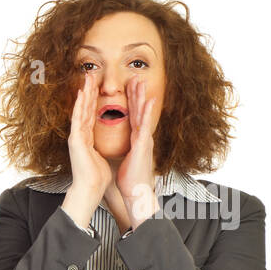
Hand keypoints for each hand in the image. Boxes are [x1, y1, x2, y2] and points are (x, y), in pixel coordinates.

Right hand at [60, 70, 110, 229]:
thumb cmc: (97, 177)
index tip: (95, 87)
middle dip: (88, 91)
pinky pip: (78, 118)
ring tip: (87, 78)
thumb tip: (103, 147)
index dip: (92, 100)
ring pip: (80, 110)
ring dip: (84, 93)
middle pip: (84, 109)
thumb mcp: (101, 156)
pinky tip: (81, 93)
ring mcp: (76, 137)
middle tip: (90, 75)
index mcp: (86, 139)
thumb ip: (100, 148)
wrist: (91, 188)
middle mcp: (80, 136)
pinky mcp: (76, 139)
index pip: (90, 115)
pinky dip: (80, 105)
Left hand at [115, 76, 159, 226]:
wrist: (135, 192)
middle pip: (138, 110)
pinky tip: (150, 100)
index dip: (131, 101)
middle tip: (136, 76)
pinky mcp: (143, 145)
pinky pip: (145, 126)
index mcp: (135, 139)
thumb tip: (120, 145)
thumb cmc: (130, 179)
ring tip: (141, 81)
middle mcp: (141, 137)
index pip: (132, 116)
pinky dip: (148, 112)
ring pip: (143, 114)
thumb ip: (124, 149)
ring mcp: (143, 140)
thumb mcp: (125, 159)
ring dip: (142, 96)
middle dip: (137, 93)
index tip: (129, 88)